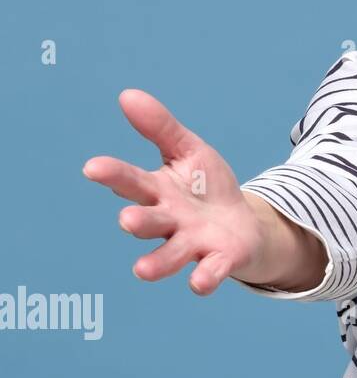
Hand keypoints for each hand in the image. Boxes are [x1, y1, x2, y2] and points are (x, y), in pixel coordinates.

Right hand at [83, 89, 264, 295]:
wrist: (243, 226)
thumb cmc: (207, 189)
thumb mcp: (189, 151)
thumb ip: (160, 128)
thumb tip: (127, 95)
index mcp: (158, 191)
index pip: (132, 181)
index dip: (113, 175)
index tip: (92, 167)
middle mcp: (169, 221)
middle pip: (148, 221)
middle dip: (138, 222)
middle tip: (127, 222)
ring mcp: (192, 244)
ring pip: (170, 254)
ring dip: (158, 262)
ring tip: (142, 270)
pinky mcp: (218, 260)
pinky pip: (209, 271)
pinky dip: (204, 277)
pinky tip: (199, 283)